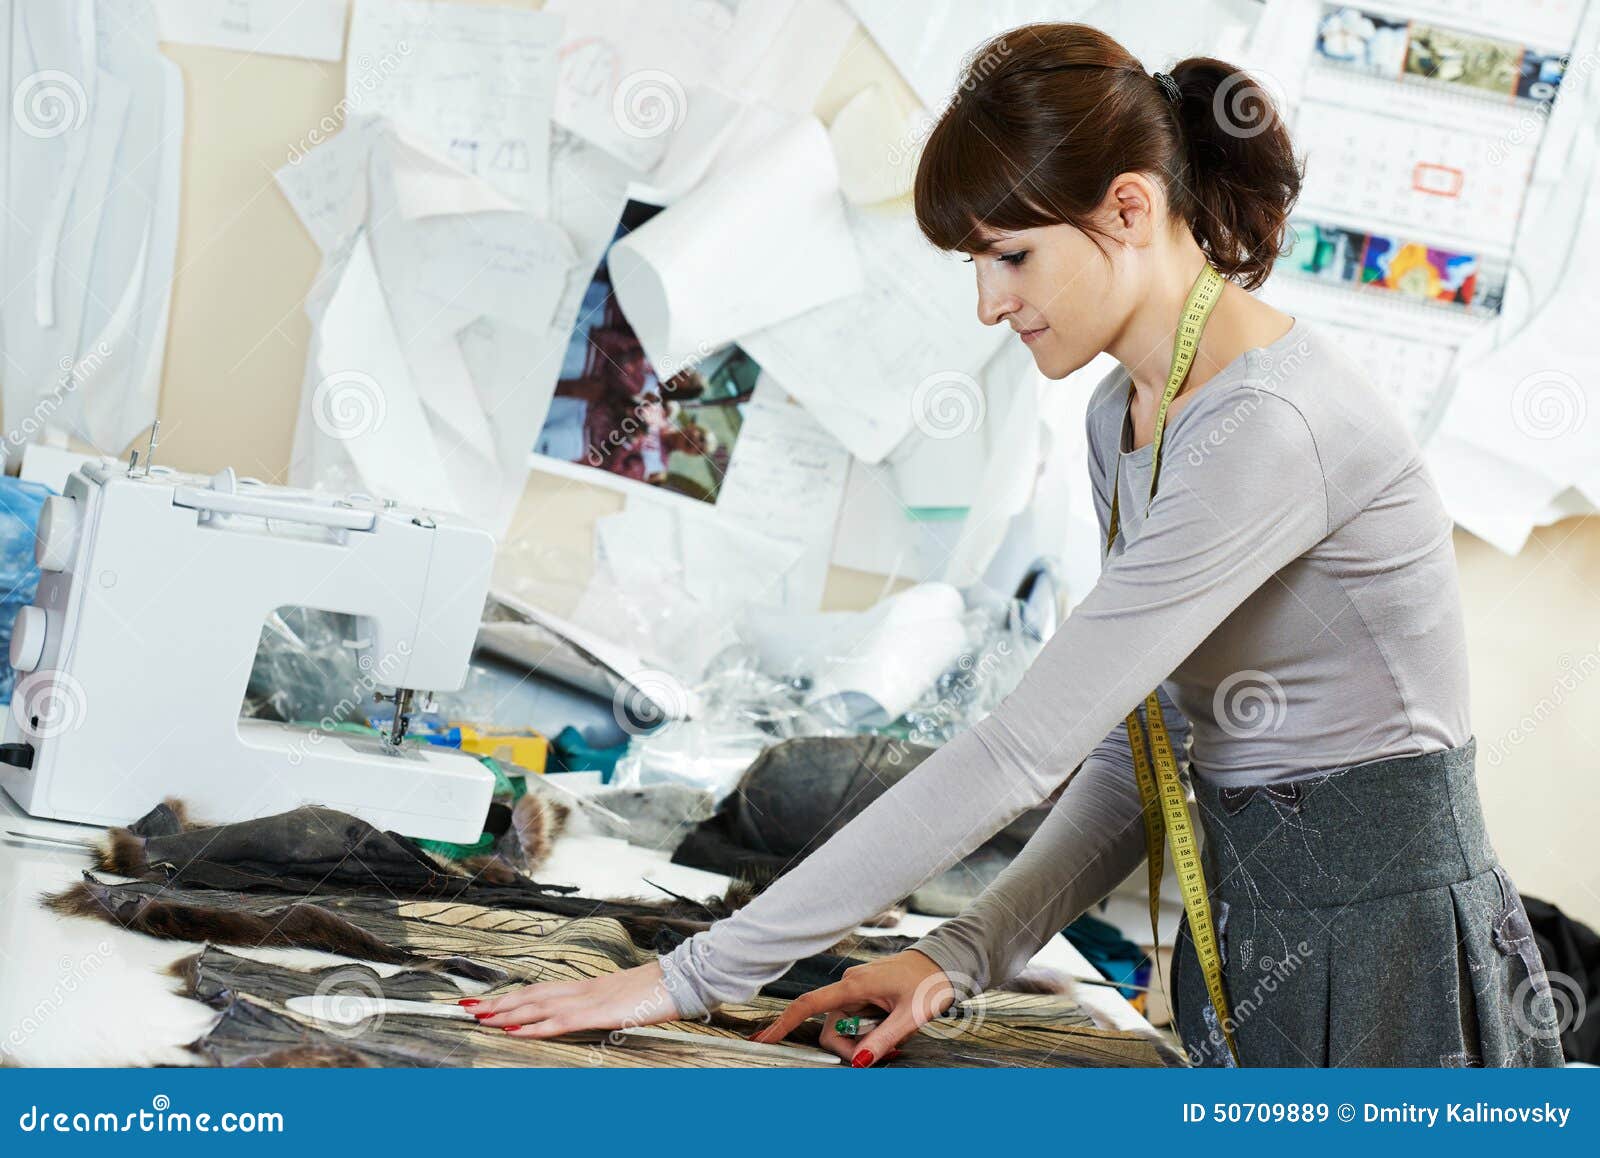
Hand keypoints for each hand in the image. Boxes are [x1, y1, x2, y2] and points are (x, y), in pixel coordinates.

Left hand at [461, 961, 678, 1037]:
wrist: (681, 979)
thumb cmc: (658, 990)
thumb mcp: (626, 999)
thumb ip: (605, 1005)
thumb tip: (595, 1012)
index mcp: (588, 987)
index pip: (541, 990)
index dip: (512, 996)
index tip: (487, 1001)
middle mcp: (582, 990)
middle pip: (531, 995)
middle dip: (498, 1002)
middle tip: (467, 1007)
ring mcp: (588, 1000)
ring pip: (537, 1006)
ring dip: (506, 1012)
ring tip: (479, 1016)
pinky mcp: (597, 1013)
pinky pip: (558, 1021)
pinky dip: (532, 1027)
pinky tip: (514, 1031)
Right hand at [751, 950, 956, 1066]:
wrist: (943, 963)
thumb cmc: (929, 984)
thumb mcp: (911, 1017)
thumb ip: (883, 1040)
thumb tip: (858, 1063)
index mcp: (854, 984)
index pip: (809, 1004)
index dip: (784, 1023)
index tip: (764, 1038)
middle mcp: (850, 985)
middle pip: (832, 1028)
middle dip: (853, 1049)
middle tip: (887, 1053)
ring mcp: (856, 989)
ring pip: (846, 1028)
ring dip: (866, 1041)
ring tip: (898, 1038)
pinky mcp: (864, 993)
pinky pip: (857, 1021)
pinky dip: (872, 1032)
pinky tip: (894, 1027)